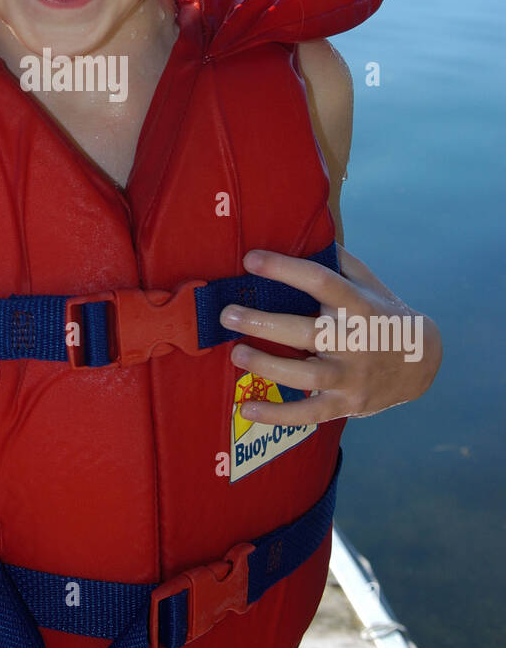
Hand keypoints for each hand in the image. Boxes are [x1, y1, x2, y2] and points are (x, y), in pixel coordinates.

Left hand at [220, 244, 441, 424]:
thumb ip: (340, 261)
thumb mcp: (371, 283)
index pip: (320, 281)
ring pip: (304, 376)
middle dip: (262, 323)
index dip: (284, 268)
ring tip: (235, 354)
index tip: (250, 259)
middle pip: (305, 332)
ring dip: (266, 366)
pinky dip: (276, 415)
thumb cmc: (383, 315)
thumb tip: (304, 232)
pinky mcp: (345, 404)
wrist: (421, 364)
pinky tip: (246, 409)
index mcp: (358, 305)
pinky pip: (307, 413)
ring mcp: (350, 376)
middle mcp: (354, 341)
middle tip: (227, 314)